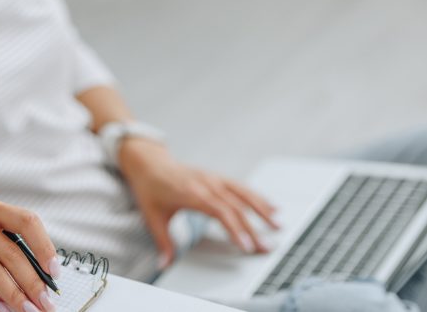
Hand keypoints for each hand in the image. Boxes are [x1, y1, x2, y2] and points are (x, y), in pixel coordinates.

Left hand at [118, 138, 279, 267]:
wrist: (149, 162)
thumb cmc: (150, 189)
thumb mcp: (152, 216)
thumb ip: (163, 242)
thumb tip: (164, 264)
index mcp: (192, 194)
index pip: (219, 213)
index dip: (235, 230)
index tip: (245, 246)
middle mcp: (207, 184)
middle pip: (235, 208)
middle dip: (252, 229)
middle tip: (266, 247)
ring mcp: (214, 179)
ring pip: (243, 194)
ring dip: (262, 210)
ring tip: (278, 225)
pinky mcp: (217, 177)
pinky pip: (241, 187)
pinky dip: (257, 197)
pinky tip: (271, 207)